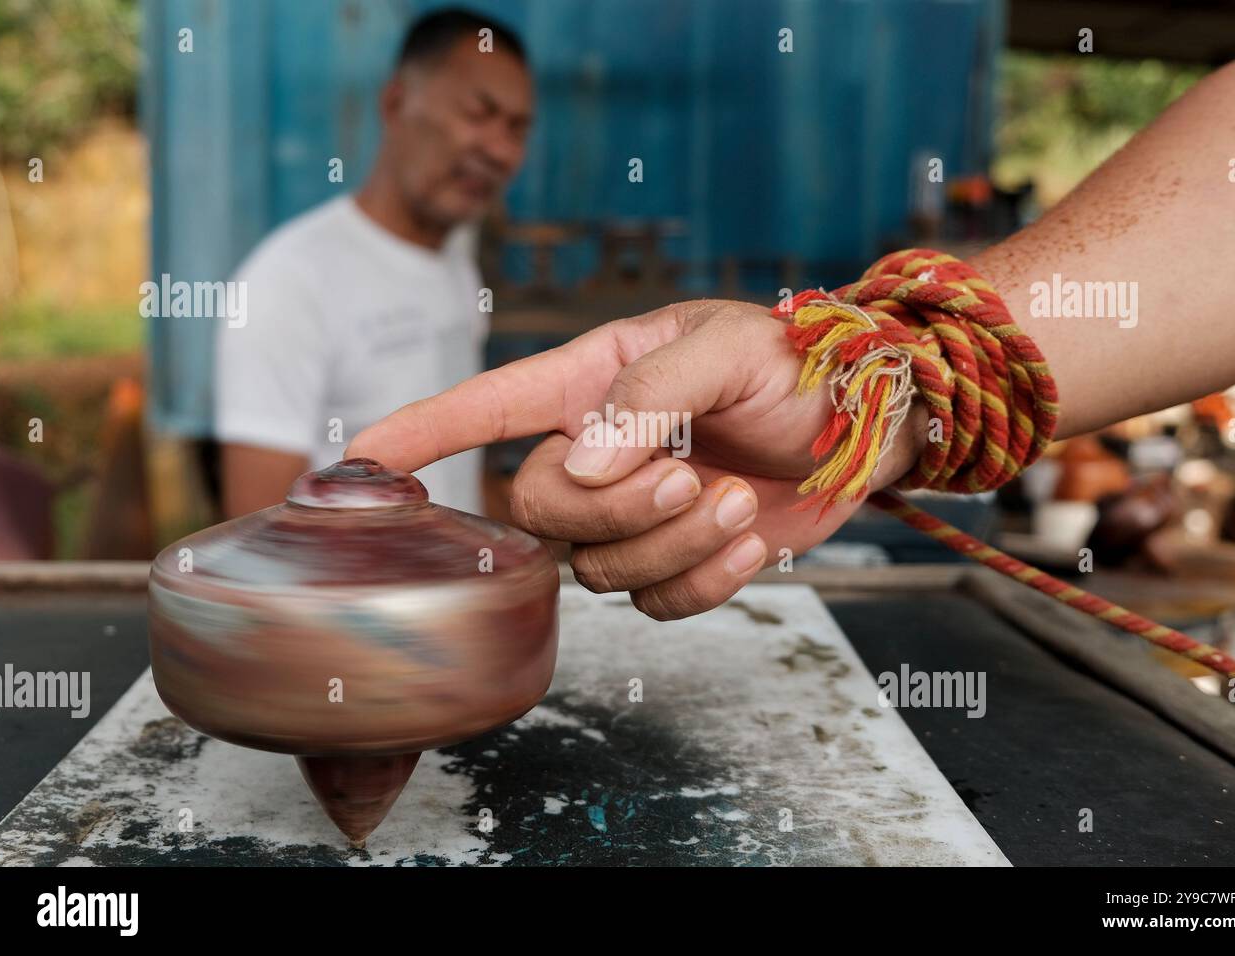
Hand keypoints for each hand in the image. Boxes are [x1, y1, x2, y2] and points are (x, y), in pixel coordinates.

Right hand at [347, 299, 926, 618]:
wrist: (873, 425)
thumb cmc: (800, 365)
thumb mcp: (728, 350)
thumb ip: (649, 399)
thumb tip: (585, 468)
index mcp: (596, 380)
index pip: (488, 407)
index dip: (422, 432)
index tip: (361, 459)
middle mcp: (602, 450)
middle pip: (537, 510)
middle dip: (612, 509)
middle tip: (691, 477)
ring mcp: (636, 514)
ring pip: (595, 567)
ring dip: (672, 544)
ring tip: (737, 498)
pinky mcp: (678, 561)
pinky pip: (654, 602)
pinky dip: (703, 582)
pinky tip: (750, 539)